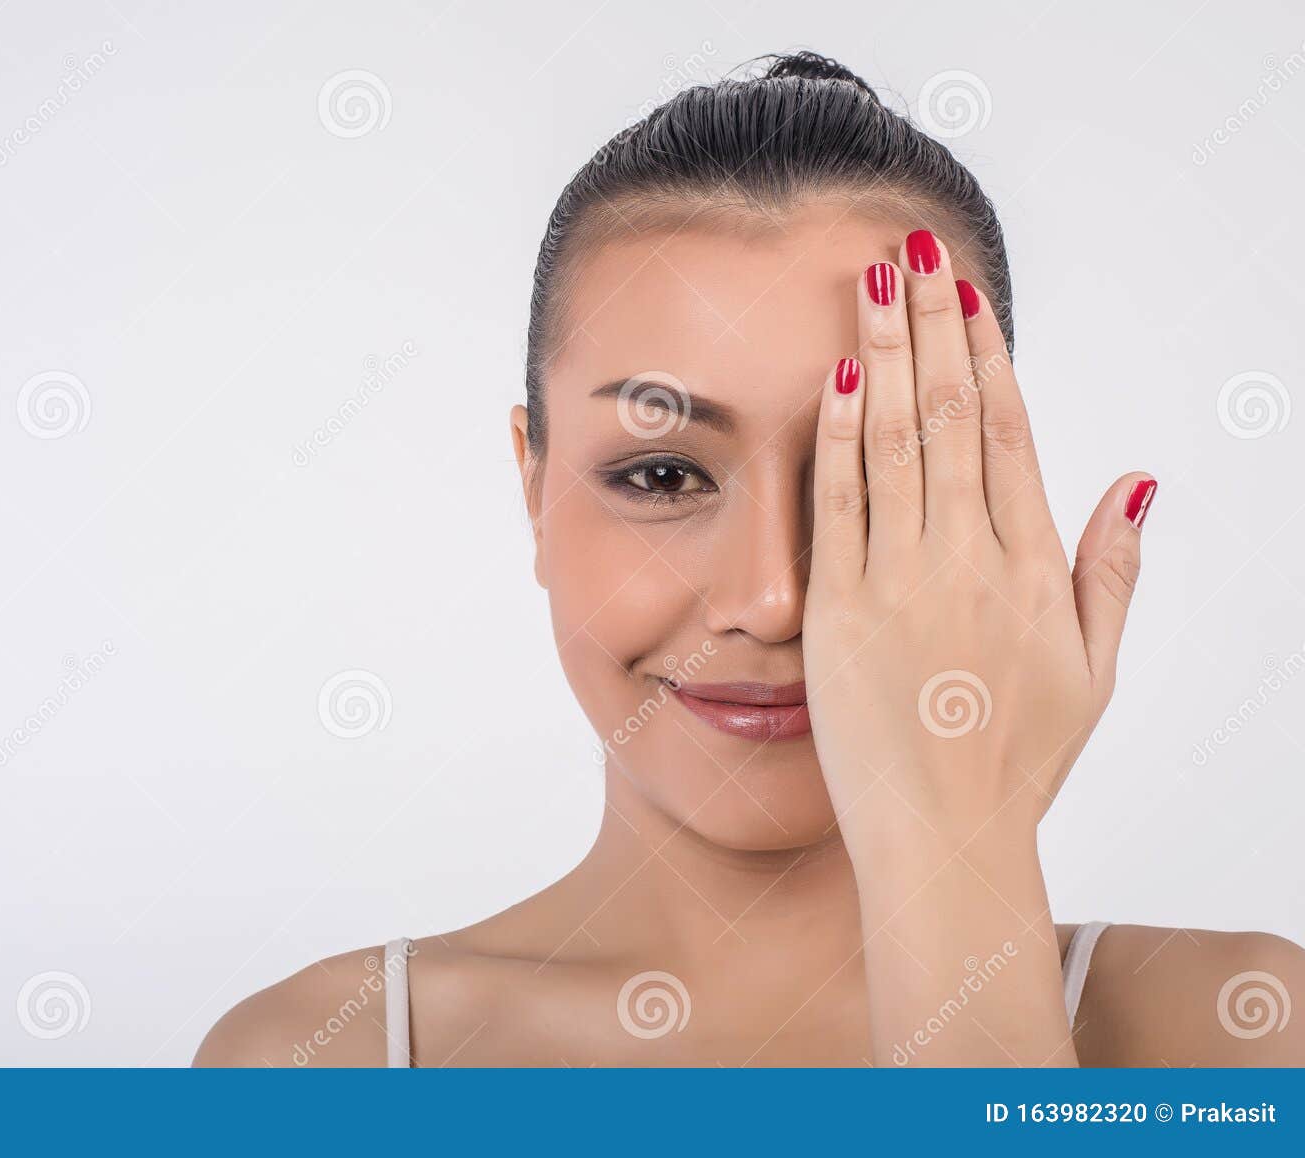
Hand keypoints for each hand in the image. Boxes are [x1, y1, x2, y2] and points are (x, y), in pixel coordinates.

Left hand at [803, 229, 1154, 866]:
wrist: (945, 840)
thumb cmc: (1019, 760)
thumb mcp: (1093, 669)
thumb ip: (1111, 571)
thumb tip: (1137, 479)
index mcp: (1031, 568)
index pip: (1008, 430)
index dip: (986, 350)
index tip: (967, 289)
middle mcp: (969, 560)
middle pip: (951, 415)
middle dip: (931, 324)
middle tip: (911, 247)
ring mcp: (901, 582)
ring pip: (895, 443)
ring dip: (883, 354)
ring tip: (871, 281)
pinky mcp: (839, 612)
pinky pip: (838, 506)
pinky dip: (837, 439)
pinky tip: (833, 378)